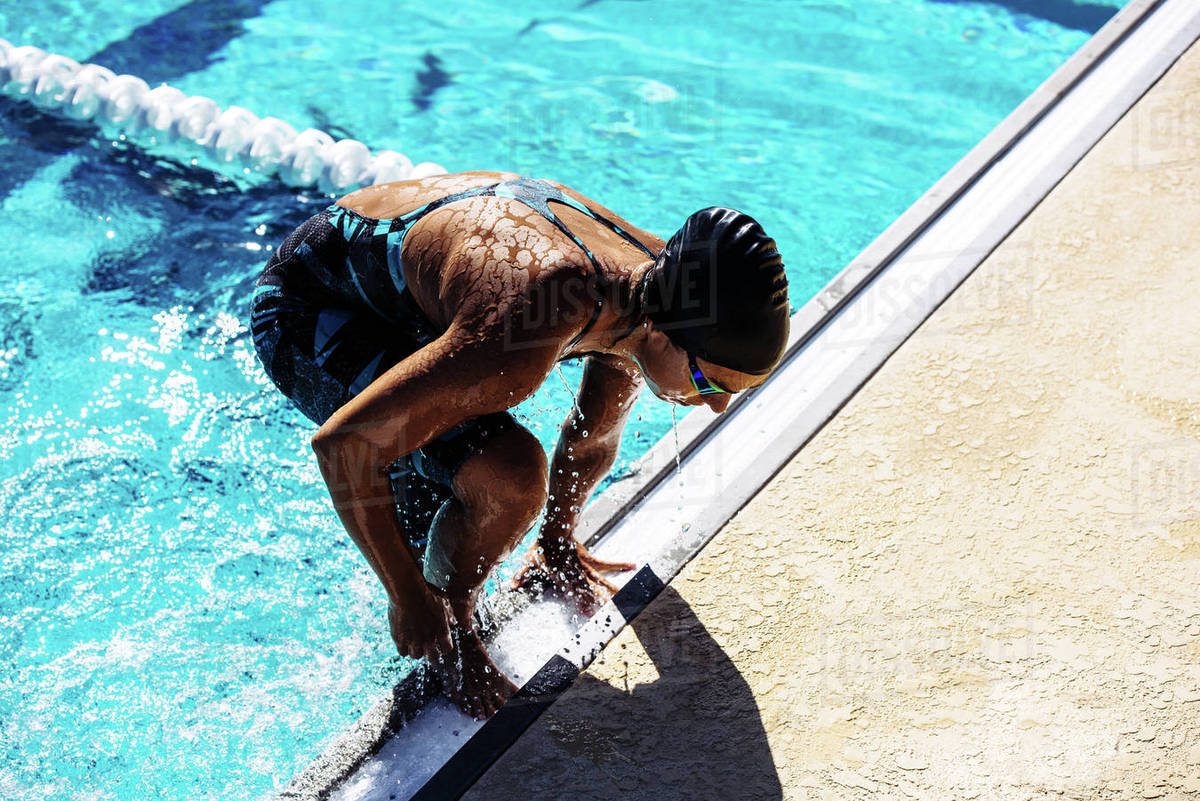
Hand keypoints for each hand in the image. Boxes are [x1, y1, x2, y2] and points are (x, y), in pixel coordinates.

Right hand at [387, 587, 452, 661]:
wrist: (407, 592)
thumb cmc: (426, 594)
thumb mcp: (443, 601)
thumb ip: (449, 614)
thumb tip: (452, 622)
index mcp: (442, 631)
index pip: (447, 649)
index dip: (444, 646)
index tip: (440, 643)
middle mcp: (429, 639)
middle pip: (433, 657)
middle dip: (431, 653)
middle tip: (427, 645)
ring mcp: (414, 641)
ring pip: (416, 656)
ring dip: (416, 650)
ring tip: (414, 642)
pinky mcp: (400, 639)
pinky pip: (402, 652)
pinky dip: (403, 648)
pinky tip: (404, 639)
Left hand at [512, 536, 635, 616]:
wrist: (555, 527)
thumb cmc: (541, 547)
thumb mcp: (529, 562)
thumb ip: (522, 574)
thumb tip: (512, 586)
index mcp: (565, 578)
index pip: (577, 595)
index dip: (586, 605)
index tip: (594, 616)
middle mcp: (578, 574)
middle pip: (593, 590)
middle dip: (604, 603)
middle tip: (615, 613)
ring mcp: (586, 567)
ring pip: (602, 580)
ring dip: (613, 590)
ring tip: (626, 599)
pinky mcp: (590, 559)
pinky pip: (607, 564)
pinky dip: (620, 564)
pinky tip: (633, 565)